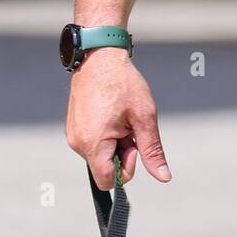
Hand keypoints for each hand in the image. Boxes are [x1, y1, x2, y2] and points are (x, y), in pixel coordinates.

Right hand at [65, 48, 171, 187]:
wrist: (99, 55)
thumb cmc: (122, 83)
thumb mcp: (144, 119)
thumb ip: (152, 151)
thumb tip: (163, 177)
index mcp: (93, 143)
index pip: (107, 181)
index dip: (125, 170)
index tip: (133, 146)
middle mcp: (78, 143)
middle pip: (105, 169)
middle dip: (122, 154)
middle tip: (129, 127)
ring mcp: (73, 135)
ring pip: (100, 156)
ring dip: (115, 144)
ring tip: (119, 118)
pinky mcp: (73, 128)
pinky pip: (92, 144)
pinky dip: (105, 136)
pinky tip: (111, 115)